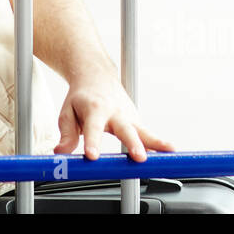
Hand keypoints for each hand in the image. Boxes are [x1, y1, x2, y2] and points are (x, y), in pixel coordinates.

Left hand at [55, 68, 174, 161]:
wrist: (96, 76)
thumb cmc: (81, 98)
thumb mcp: (67, 113)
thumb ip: (66, 134)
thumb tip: (61, 153)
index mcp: (94, 109)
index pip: (93, 129)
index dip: (93, 142)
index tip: (93, 156)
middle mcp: (114, 112)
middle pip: (125, 130)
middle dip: (133, 144)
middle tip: (138, 157)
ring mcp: (129, 117)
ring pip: (144, 131)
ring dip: (156, 142)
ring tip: (169, 152)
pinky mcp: (137, 122)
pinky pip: (149, 135)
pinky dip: (160, 144)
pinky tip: (172, 155)